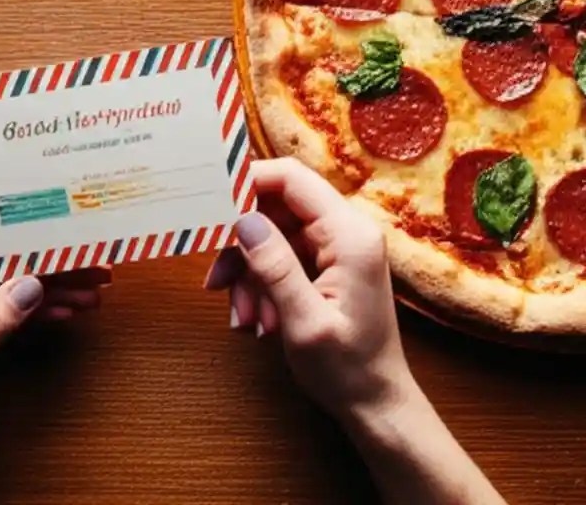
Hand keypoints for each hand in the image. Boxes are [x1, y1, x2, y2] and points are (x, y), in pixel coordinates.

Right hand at [204, 157, 411, 416]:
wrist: (376, 405)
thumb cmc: (349, 371)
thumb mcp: (304, 322)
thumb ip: (274, 267)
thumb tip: (242, 221)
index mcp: (350, 236)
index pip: (292, 179)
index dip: (247, 182)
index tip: (209, 203)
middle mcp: (347, 233)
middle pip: (276, 209)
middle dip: (242, 245)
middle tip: (218, 281)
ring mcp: (338, 249)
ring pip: (273, 237)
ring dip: (249, 274)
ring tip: (245, 317)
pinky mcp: (329, 267)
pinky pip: (282, 259)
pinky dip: (261, 286)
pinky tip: (255, 320)